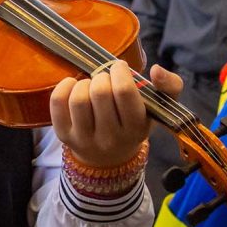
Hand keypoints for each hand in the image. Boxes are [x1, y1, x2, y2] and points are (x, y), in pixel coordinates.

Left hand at [50, 62, 182, 167]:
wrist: (110, 158)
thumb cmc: (135, 123)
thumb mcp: (159, 109)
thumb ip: (169, 86)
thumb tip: (157, 70)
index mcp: (136, 128)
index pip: (124, 92)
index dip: (120, 72)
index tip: (119, 68)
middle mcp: (110, 138)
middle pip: (100, 92)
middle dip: (102, 77)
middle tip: (105, 79)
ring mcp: (85, 139)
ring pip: (78, 98)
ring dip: (84, 83)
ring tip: (91, 86)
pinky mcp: (64, 135)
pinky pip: (57, 103)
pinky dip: (64, 86)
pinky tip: (74, 86)